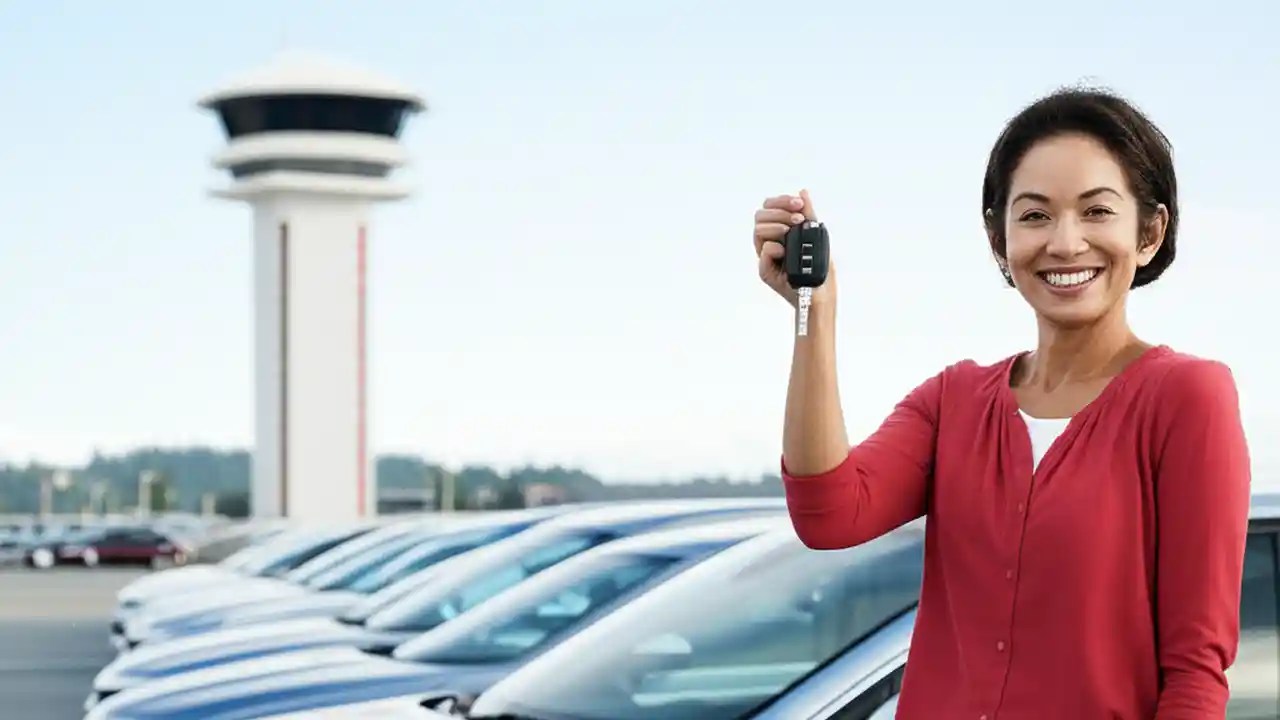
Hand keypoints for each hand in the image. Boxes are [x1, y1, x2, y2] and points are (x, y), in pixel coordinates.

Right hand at [753, 189, 836, 308]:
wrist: (820, 293)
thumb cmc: (817, 268)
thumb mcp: (815, 236)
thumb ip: (808, 214)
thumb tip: (803, 193)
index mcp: (779, 230)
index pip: (769, 207)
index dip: (781, 201)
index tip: (798, 204)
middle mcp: (769, 241)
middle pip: (760, 216)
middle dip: (780, 212)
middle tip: (797, 220)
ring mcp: (767, 257)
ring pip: (759, 231)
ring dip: (776, 227)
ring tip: (791, 235)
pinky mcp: (767, 272)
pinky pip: (763, 252)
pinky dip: (774, 248)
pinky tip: (785, 252)